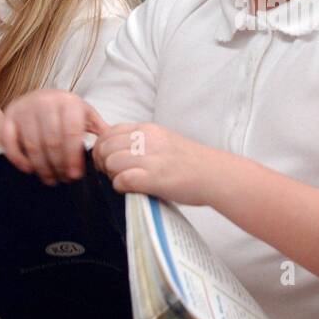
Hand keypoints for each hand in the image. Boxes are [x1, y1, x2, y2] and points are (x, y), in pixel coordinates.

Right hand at [0, 90, 107, 184]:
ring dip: (41, 166)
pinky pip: (9, 141)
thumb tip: (112, 147)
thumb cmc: (67, 111)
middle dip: (58, 165)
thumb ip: (100, 130)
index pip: (71, 133)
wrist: (41, 96)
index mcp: (68, 102)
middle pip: (51, 142)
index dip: (73, 157)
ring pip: (32, 144)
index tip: (75, 175)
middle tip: (63, 179)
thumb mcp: (86, 114)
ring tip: (50, 178)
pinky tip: (29, 169)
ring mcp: (24, 108)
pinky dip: (18, 158)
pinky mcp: (8, 115)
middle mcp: (45, 101)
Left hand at [92, 122, 222, 204]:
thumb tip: (116, 152)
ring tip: (126, 182)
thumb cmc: (192, 163)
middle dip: (103, 162)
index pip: (109, 131)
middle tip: (113, 174)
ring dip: (112, 175)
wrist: (215, 175)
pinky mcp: (153, 178)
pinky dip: (121, 186)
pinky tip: (132, 189)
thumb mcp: (164, 141)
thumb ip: (141, 142)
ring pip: (110, 162)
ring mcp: (150, 158)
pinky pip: (122, 179)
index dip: (102, 147)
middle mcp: (147, 139)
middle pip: (105, 147)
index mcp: (148, 129)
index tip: (107, 160)